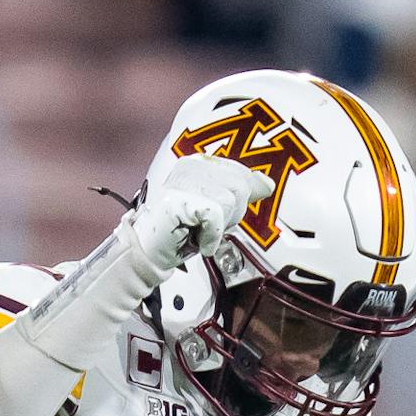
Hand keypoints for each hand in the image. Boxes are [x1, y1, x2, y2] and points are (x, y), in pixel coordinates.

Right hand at [125, 153, 275, 273]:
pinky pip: (216, 215)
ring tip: (201, 232)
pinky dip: (211, 235)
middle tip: (209, 227)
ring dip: (221, 226)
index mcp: (199, 162)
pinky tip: (197, 239)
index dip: (240, 198)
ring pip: (231, 200)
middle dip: (231, 215)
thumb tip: (267, 184)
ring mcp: (184, 179)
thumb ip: (239, 193)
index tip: (225, 215)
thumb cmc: (180, 234)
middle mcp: (191, 165)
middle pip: (240, 186)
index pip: (239, 172)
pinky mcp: (181, 197)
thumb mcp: (217, 210)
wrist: (148, 252)